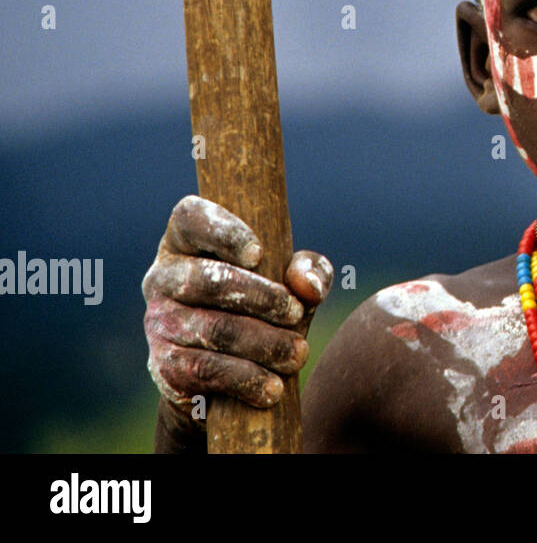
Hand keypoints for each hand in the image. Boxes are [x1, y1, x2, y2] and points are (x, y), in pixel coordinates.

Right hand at [142, 195, 332, 423]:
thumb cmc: (265, 309)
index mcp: (188, 241)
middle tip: (297, 314)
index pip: (190, 217)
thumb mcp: (294, 283)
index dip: (222, 231)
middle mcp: (163, 277)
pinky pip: (205, 369)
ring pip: (213, 328)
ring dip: (264, 343)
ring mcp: (159, 322)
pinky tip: (273, 387)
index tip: (259, 253)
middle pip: (207, 279)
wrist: (229, 377)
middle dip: (261, 298)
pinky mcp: (163, 365)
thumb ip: (310, 271)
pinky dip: (246, 378)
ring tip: (298, 353)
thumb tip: (306, 284)